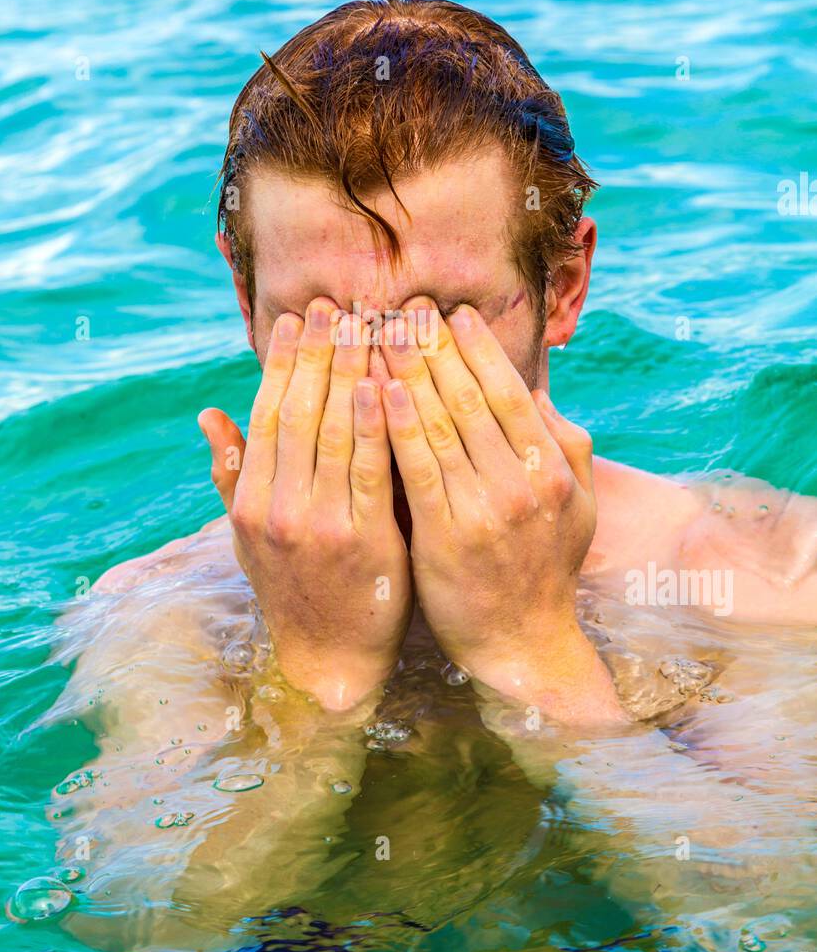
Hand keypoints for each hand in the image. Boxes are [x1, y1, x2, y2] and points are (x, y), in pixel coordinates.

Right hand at [199, 300, 411, 709]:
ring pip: (336, 433)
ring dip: (351, 373)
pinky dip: (378, 426)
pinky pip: (372, 473)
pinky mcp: (365, 542)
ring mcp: (319, 526)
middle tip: (337, 304)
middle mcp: (277, 509)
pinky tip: (387, 385)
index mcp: (250, 503)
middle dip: (319, 353)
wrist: (330, 663)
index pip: (267, 416)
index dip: (283, 364)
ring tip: (369, 326)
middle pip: (301, 414)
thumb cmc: (294, 591)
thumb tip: (208, 415)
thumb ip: (231, 474)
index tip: (298, 319)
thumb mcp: (248, 537)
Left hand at [379, 302, 623, 723]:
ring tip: (380, 333)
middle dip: (434, 346)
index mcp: (552, 468)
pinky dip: (397, 425)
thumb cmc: (546, 567)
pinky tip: (376, 389)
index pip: (508, 391)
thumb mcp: (576, 503)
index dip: (477, 348)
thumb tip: (535, 387)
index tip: (450, 312)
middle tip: (404, 306)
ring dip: (406, 371)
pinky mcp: (446, 538)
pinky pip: (417, 470)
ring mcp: (484, 511)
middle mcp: (522, 483)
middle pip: (468, 397)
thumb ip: (561, 442)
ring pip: (438, 424)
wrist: (523, 645)